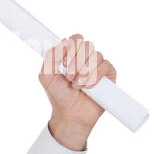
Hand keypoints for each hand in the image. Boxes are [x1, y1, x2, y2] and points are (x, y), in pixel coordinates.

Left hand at [39, 35, 116, 149]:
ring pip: (96, 55)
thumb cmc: (59, 96)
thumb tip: (63, 42)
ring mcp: (97, 65)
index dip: (71, 48)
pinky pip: (105, 65)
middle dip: (76, 62)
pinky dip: (95, 76)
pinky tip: (88, 87)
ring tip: (77, 85)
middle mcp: (85, 57)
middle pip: (86, 45)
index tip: (63, 63)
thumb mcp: (46, 76)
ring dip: (84, 71)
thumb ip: (50, 57)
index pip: (75, 39)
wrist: (70, 115)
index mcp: (71, 54)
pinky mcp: (108, 74)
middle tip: (69, 77)